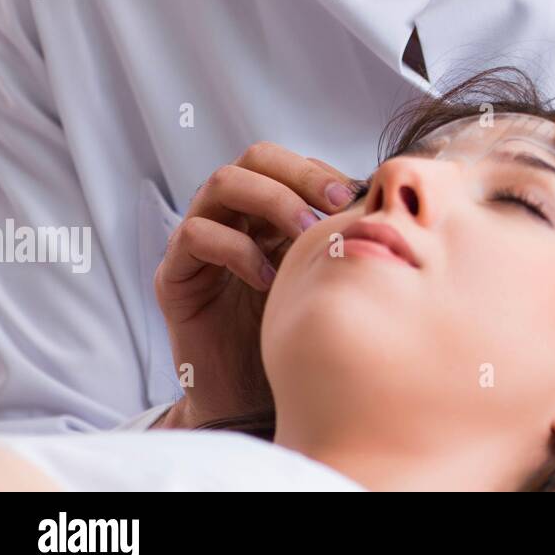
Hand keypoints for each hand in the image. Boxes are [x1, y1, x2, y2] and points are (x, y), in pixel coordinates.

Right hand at [153, 143, 356, 427]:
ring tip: (305, 234)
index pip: (291, 163)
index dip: (324, 172)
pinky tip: (268, 279)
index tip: (358, 198)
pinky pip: (195, 234)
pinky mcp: (175, 274)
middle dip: (301, 174)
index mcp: (269, 211)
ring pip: (222, 182)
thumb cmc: (290, 334)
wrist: (249, 396)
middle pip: (256, 157)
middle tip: (335, 203)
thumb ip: (338, 238)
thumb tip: (380, 202)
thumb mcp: (322, 276)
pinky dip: (238, 249)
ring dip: (272, 200)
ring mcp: (200, 240)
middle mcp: (233, 216)